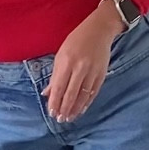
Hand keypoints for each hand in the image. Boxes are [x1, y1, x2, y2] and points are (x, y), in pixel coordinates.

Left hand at [43, 6, 122, 122]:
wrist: (99, 30)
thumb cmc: (76, 41)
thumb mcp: (61, 55)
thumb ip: (55, 76)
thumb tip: (47, 93)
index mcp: (67, 62)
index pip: (59, 87)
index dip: (55, 102)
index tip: (51, 112)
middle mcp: (80, 68)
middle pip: (71, 94)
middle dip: (64, 109)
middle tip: (60, 119)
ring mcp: (92, 71)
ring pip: (83, 95)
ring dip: (75, 109)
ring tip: (70, 118)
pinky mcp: (102, 74)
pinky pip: (93, 92)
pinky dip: (87, 102)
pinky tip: (81, 110)